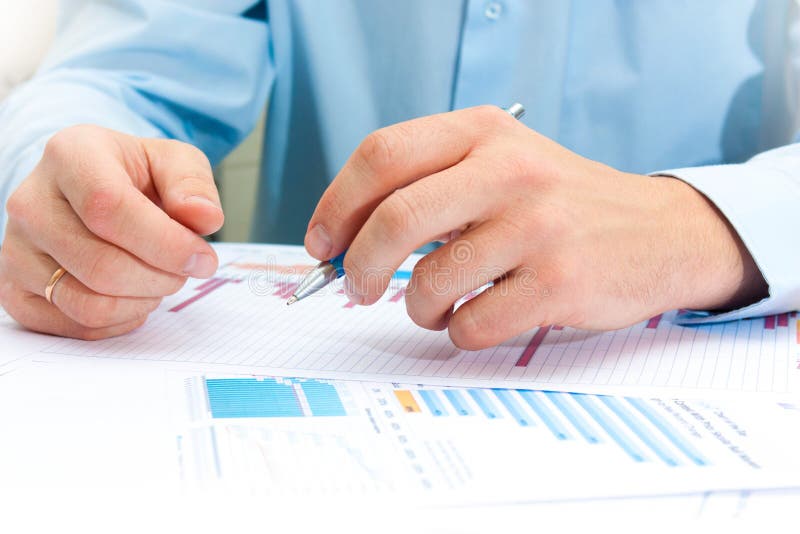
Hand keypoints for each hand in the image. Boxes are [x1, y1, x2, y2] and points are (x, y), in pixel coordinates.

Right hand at [0, 125, 222, 338]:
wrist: (90, 189)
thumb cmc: (136, 176)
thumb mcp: (173, 162)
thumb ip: (194, 185)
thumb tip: (204, 217)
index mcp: (70, 155)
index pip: (108, 209)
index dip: (164, 244)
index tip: (202, 258)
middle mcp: (30, 202)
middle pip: (101, 265)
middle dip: (160, 278)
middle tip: (186, 270)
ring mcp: (15, 249)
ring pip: (87, 303)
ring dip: (142, 302)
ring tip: (160, 280)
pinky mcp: (14, 289)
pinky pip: (73, 326)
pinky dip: (119, 321)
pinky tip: (135, 298)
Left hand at [305, 106, 767, 349]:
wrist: (659, 231)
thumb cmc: (560, 203)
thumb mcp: (501, 163)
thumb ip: (431, 185)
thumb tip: (347, 238)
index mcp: (484, 132)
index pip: (382, 154)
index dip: (336, 204)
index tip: (324, 243)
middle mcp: (510, 170)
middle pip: (394, 220)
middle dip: (359, 266)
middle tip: (358, 288)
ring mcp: (538, 227)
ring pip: (431, 284)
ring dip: (419, 308)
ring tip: (439, 305)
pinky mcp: (560, 284)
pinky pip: (471, 326)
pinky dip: (458, 334)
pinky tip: (478, 319)